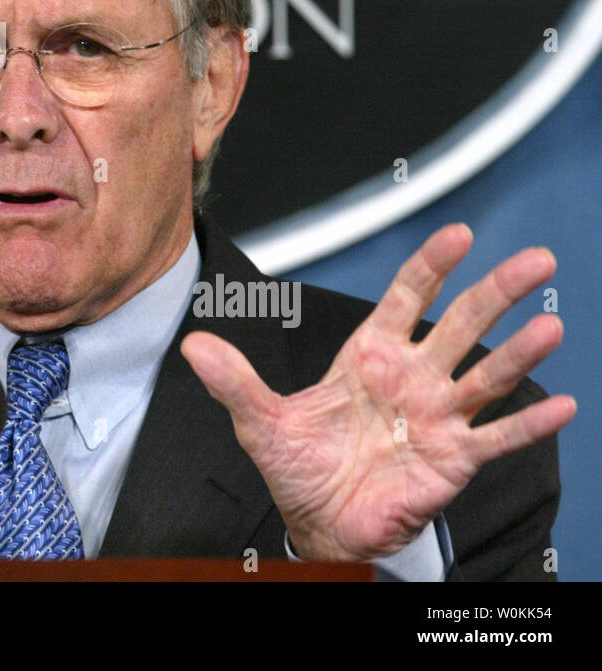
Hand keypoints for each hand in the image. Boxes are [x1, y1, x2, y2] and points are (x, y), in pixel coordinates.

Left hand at [181, 224, 575, 561]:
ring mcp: (437, 417)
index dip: (430, 265)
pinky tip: (561, 404)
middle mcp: (411, 378)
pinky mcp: (453, 460)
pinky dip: (528, 424)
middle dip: (494, 291)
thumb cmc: (300, 464)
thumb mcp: (259, 421)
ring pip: (485, 376)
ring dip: (518, 351)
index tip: (457, 233)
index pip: (404, 298)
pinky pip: (496, 438)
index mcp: (368, 356)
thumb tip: (193, 346)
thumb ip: (234, 381)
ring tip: (549, 323)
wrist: (321, 522)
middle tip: (533, 259)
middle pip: (460, 325)